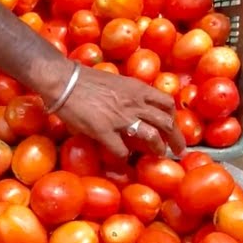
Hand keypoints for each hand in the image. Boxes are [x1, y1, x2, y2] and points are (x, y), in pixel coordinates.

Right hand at [54, 66, 186, 158]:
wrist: (63, 80)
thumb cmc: (86, 79)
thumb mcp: (118, 83)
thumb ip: (130, 96)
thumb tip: (137, 109)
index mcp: (139, 89)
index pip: (167, 103)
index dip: (173, 118)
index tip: (173, 127)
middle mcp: (135, 103)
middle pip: (166, 122)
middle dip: (177, 139)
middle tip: (179, 150)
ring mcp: (121, 118)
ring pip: (152, 136)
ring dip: (158, 148)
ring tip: (159, 156)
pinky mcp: (104, 131)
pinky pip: (121, 150)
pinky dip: (124, 159)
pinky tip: (123, 162)